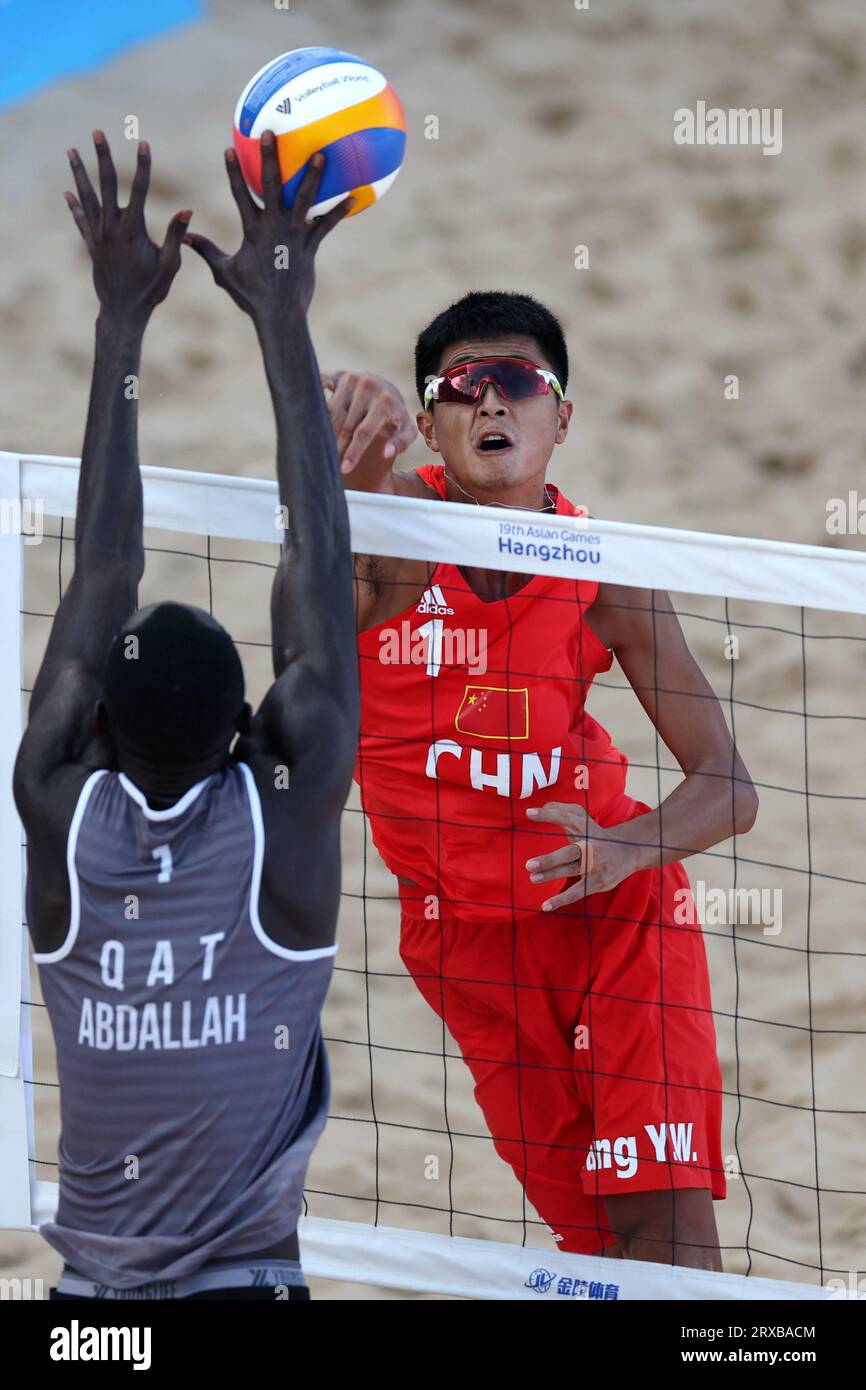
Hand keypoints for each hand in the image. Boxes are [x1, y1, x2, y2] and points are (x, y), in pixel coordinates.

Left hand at [65, 132, 190, 324]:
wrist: (123, 311)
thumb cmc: (151, 290)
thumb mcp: (170, 265)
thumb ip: (174, 236)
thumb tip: (186, 211)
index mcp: (133, 230)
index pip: (138, 190)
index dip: (142, 166)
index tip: (144, 143)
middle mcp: (111, 228)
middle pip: (105, 184)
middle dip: (102, 157)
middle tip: (97, 133)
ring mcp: (98, 235)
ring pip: (87, 197)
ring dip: (78, 173)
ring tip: (71, 150)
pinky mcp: (91, 245)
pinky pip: (80, 220)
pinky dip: (74, 206)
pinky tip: (67, 192)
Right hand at [183, 133, 350, 322]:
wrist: (279, 315)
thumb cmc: (250, 296)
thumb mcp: (224, 272)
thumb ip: (206, 250)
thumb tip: (185, 236)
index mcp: (252, 231)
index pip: (239, 195)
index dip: (234, 172)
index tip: (230, 148)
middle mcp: (273, 228)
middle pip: (271, 186)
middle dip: (270, 158)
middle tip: (272, 132)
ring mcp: (294, 236)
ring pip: (304, 200)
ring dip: (313, 176)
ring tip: (322, 154)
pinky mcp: (310, 247)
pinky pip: (326, 226)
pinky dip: (339, 212)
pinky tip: (354, 196)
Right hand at [321, 371, 416, 473]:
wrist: (386, 390)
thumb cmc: (394, 417)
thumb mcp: (405, 430)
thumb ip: (401, 443)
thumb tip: (387, 454)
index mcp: (385, 401)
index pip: (364, 432)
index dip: (354, 452)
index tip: (344, 469)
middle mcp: (368, 386)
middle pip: (345, 423)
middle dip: (337, 446)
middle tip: (330, 463)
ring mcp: (351, 378)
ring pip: (331, 410)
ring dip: (325, 430)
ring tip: (320, 448)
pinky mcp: (338, 375)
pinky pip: (322, 387)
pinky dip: (313, 399)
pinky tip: (307, 414)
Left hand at [525, 801, 640, 910]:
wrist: (630, 851)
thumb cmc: (595, 834)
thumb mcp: (582, 818)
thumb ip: (561, 810)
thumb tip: (542, 807)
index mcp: (585, 828)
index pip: (566, 818)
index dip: (548, 815)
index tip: (529, 813)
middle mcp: (591, 846)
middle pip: (569, 853)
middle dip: (550, 860)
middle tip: (528, 865)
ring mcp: (595, 865)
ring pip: (572, 871)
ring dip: (552, 875)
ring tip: (533, 878)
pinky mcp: (598, 882)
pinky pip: (577, 892)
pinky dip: (561, 899)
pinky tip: (545, 906)